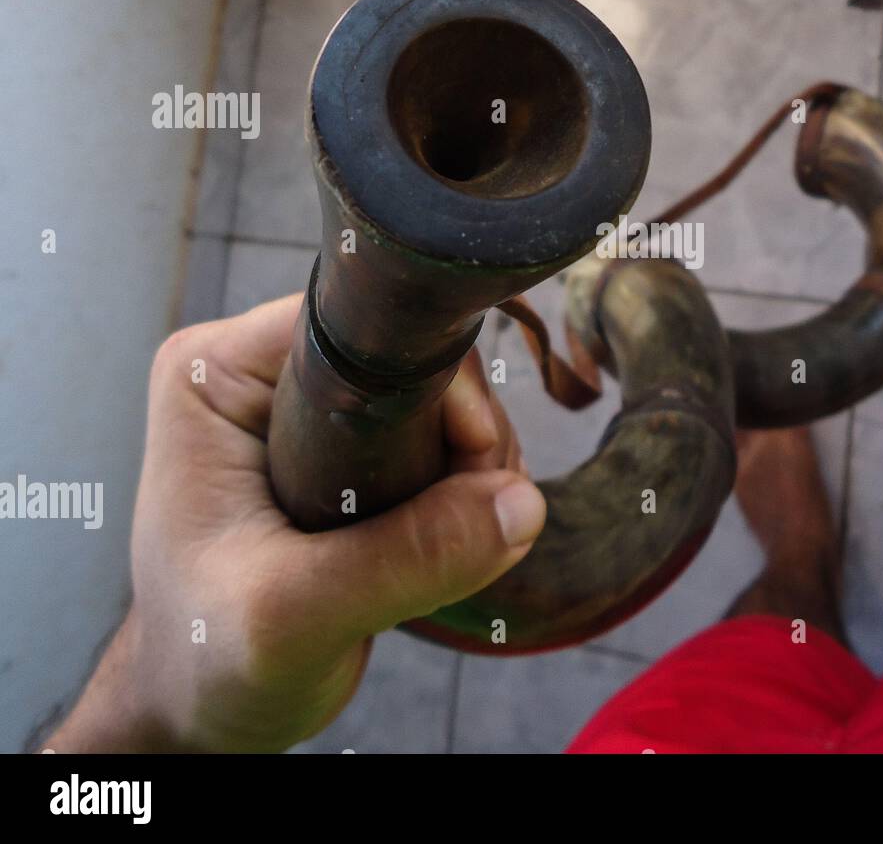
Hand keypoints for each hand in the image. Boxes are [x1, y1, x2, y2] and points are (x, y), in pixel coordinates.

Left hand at [46, 294, 542, 752]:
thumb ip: (403, 559)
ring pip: (440, 405)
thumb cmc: (205, 659)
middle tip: (473, 516)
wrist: (200, 712)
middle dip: (466, 435)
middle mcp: (266, 380)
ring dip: (476, 468)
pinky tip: (456, 544)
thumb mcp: (291, 614)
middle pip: (411, 362)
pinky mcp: (349, 460)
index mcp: (217, 376)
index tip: (477, 454)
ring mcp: (312, 418)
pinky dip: (470, 491)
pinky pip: (442, 445)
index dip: (434, 383)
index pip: (357, 330)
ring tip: (462, 543)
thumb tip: (522, 504)